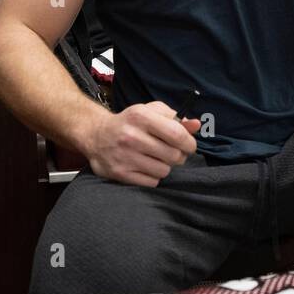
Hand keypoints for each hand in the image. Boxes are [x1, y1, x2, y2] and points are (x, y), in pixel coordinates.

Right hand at [84, 101, 200, 187]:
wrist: (97, 135)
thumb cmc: (131, 123)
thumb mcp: (151, 112)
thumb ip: (175, 118)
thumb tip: (196, 125)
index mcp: (141, 116)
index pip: (177, 134)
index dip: (189, 143)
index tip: (189, 146)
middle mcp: (131, 136)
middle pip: (173, 155)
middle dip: (178, 156)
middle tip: (171, 152)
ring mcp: (124, 156)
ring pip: (164, 171)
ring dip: (164, 166)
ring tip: (155, 158)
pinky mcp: (119, 173)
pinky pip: (152, 182)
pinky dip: (153, 176)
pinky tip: (145, 166)